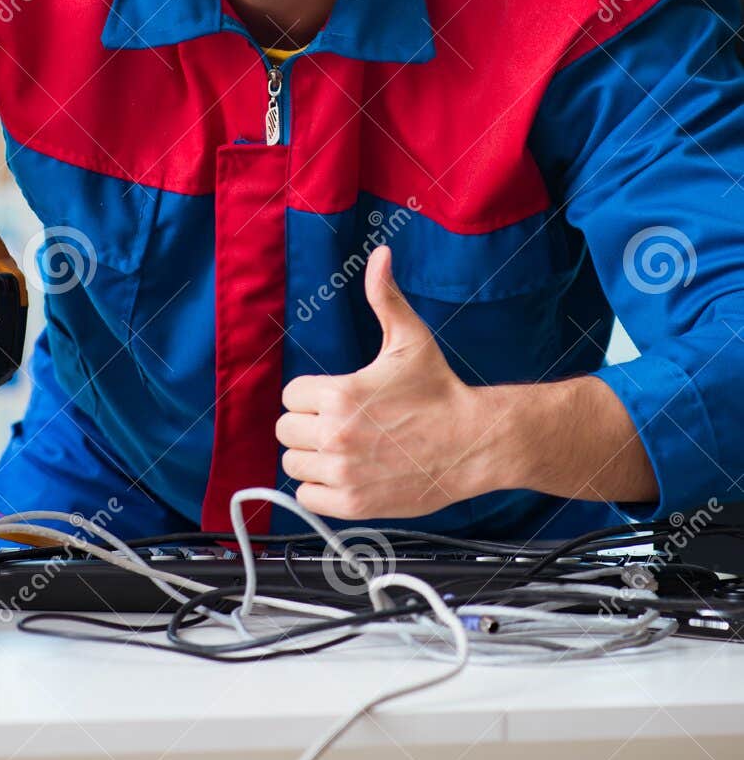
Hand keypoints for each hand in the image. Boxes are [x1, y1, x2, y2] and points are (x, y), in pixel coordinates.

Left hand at [276, 245, 514, 519]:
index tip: (337, 399)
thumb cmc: (439, 390)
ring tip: (344, 449)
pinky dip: (320, 489)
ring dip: (313, 458)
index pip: (291, 396)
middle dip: (308, 425)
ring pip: (293, 464)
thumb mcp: (410, 339)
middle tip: (341, 424)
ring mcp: (342, 473)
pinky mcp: (352, 504)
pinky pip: (306, 498)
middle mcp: (335, 435)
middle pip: (286, 430)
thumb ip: (385, 297)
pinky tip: (346, 475)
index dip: (312, 396)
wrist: (474, 443)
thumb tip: (380, 255)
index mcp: (338, 394)